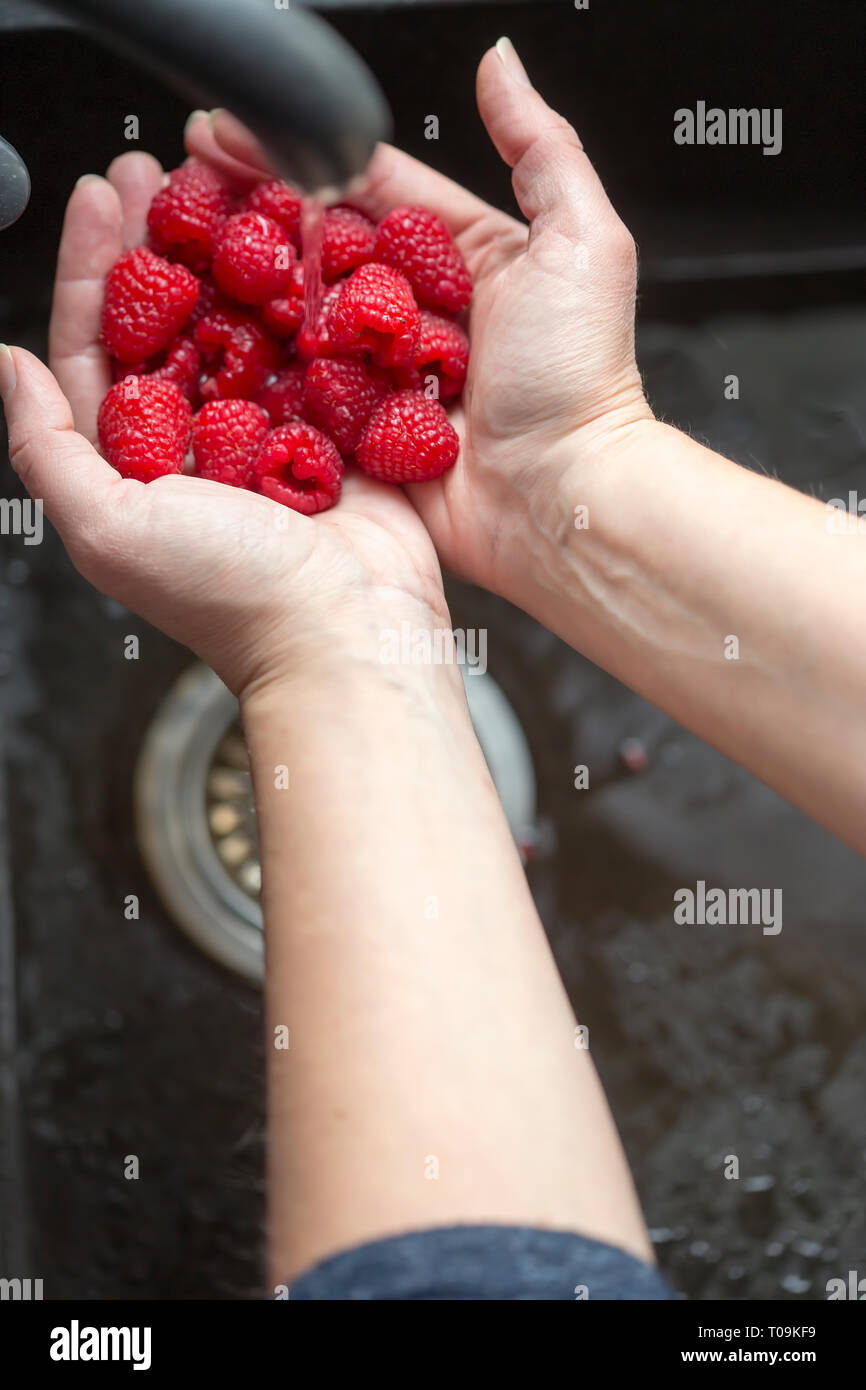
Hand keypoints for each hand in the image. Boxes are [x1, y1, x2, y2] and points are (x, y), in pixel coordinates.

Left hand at [1, 157, 449, 696]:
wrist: (352, 635)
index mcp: (135, 461)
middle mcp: (197, 440)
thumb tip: (10, 365)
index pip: (96, 345)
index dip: (89, 266)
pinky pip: (315, 346)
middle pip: (169, 318)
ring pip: (243, 321)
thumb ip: (47, 447)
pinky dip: (309, 294)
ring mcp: (269, 430)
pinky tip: (306, 245)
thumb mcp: (108, 528)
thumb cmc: (234, 596)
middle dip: (161, 239)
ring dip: (236, 253)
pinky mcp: (335, 429)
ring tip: (236, 187)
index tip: (98, 198)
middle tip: (163, 170)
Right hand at [187, 39, 652, 603]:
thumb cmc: (579, 379)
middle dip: (252, 216)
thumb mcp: (580, 243)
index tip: (227, 136)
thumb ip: (542, 149)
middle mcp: (416, 312)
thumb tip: (500, 65)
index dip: (297, 155)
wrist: (559, 499)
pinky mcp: (357, 430)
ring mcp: (381, 373)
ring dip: (241, 288)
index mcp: (464, 256)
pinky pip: (297, 390)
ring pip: (298, 317)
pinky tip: (205, 343)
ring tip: (173, 257)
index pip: (366, 186)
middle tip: (178, 191)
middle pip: (319, 248)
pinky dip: (257, 369)